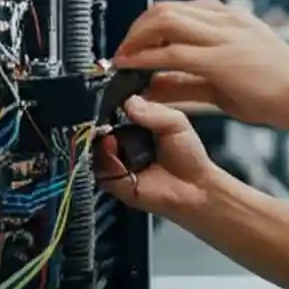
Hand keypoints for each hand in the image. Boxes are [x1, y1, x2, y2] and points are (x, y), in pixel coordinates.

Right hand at [94, 95, 216, 216]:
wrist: (193, 190)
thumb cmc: (187, 155)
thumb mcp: (175, 124)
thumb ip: (153, 112)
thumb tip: (128, 101)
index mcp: (135, 124)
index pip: (114, 110)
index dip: (109, 104)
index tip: (104, 98)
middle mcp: (121, 141)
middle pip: (99, 129)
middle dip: (99, 125)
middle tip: (103, 122)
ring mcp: (115, 161)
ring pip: (96, 149)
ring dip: (102, 145)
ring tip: (112, 141)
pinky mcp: (113, 182)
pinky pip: (100, 171)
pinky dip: (107, 164)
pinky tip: (117, 159)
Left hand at [113, 0, 288, 132]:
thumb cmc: (278, 91)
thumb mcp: (227, 82)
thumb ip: (189, 81)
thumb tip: (154, 84)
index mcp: (231, 19)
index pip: (179, 9)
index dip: (148, 26)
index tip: (133, 45)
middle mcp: (227, 20)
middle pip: (165, 9)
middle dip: (136, 29)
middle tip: (121, 52)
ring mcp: (225, 36)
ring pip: (165, 21)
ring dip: (136, 39)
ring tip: (121, 59)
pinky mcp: (223, 59)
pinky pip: (174, 52)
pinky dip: (146, 58)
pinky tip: (131, 69)